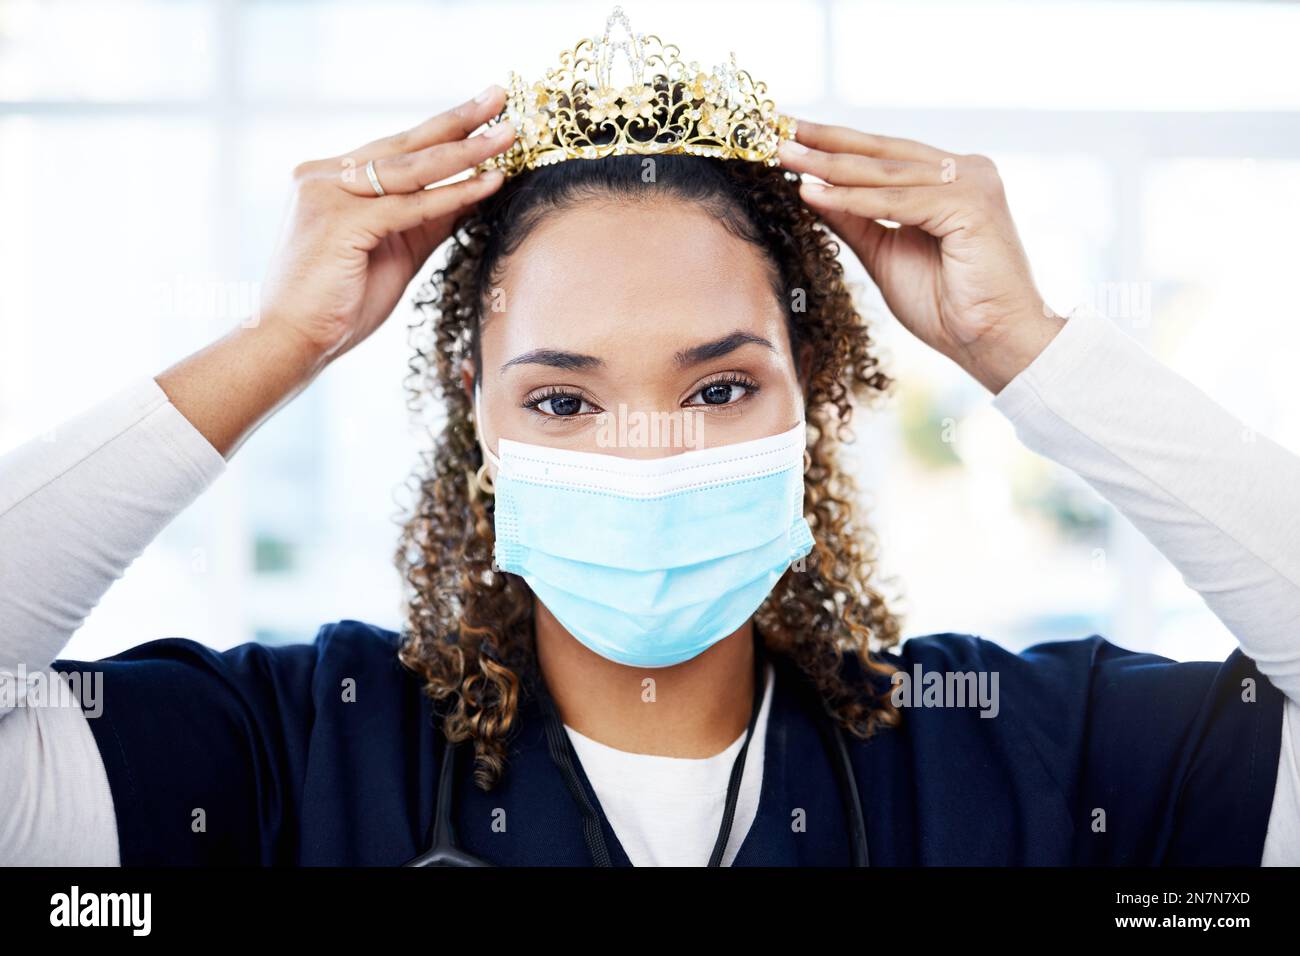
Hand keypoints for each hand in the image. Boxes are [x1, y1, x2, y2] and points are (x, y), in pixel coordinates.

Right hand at [258, 85, 513, 362]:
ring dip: (465, 150)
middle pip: (404, 145)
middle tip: (499, 96)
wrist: (293, 342)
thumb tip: (471, 192)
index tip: (484, 111)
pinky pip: (409, 205)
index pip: (397, 149)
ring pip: (410, 169)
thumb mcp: (395, 252)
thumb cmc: (340, 304)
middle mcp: (325, 177)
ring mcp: (329, 195)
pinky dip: (452, 194)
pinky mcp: (340, 222)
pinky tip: (488, 182)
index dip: (443, 130)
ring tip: (506, 134)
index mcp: (331, 179)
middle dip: (458, 120)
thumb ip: (425, 220)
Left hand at [777, 123, 1064, 393]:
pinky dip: (852, 200)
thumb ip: (855, 220)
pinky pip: (896, 202)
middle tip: (775, 132)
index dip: (834, 144)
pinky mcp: (972, 204)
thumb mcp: (884, 254)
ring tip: (785, 157)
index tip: (788, 134)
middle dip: (825, 143)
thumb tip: (811, 189)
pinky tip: (812, 192)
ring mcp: (972, 182)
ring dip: (829, 167)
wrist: (994, 342)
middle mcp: (966, 170)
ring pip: (885, 175)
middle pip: (882, 154)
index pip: (883, 155)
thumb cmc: (948, 307)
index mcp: (951, 179)